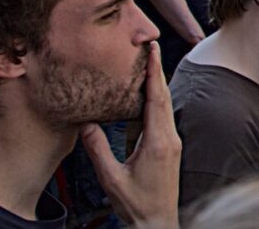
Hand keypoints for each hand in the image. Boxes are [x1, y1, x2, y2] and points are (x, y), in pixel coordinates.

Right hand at [80, 42, 180, 227]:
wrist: (158, 222)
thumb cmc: (136, 204)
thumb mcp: (111, 177)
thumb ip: (98, 149)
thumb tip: (85, 123)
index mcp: (158, 142)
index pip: (157, 98)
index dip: (154, 71)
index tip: (151, 49)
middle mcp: (170, 138)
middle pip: (164, 96)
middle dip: (156, 71)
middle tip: (147, 47)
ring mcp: (173, 143)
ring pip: (165, 106)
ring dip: (156, 85)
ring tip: (145, 65)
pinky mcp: (170, 148)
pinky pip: (164, 117)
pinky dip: (156, 101)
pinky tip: (147, 96)